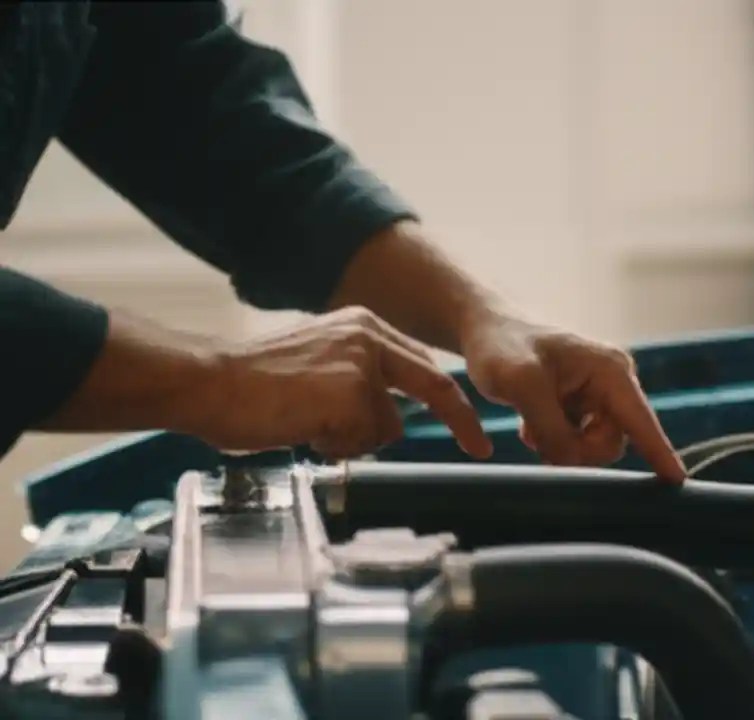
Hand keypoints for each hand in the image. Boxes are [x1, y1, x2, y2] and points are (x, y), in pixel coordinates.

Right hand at [200, 306, 492, 459]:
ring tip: (308, 424)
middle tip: (480, 448)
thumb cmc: (251, 385)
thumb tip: (391, 416)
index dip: (451, 399)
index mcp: (364, 327)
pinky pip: (363, 441)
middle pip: (434, 385)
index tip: (473, 425)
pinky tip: (303, 429)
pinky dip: (335, 447)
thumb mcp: (320, 365)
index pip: (423, 365)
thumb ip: (359, 379)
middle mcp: (370, 337)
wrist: (207, 382)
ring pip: (388, 427)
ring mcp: (363, 364)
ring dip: (354, 440)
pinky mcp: (352, 393)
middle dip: (461, 421)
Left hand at [461, 311, 685, 482]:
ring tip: (532, 422)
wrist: (483, 331)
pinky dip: (552, 441)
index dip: (660, 453)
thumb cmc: (502, 348)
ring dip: (560, 446)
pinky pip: (577, 444)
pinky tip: (531, 422)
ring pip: (592, 448)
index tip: (678, 482)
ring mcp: (598, 397)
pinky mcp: (582, 408)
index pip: (641, 420)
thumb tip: (573, 463)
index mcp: (611, 370)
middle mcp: (613, 383)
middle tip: (538, 434)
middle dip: (577, 449)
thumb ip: (552, 427)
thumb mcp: (521, 384)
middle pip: (611, 444)